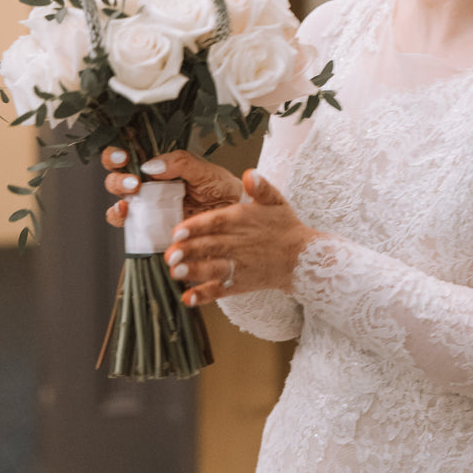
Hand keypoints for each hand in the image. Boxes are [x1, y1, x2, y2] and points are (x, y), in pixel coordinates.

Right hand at [101, 148, 242, 228]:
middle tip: (133, 181)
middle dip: (116, 176)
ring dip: (118, 196)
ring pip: (118, 200)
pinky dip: (120, 218)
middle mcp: (147, 186)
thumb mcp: (205, 170)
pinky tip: (128, 213)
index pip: (129, 155)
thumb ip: (180, 163)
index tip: (124, 155)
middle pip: (115, 177)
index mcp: (158, 167)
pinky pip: (127, 225)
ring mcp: (146, 208)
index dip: (117, 154)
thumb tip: (150, 164)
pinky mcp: (149, 229)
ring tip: (131, 196)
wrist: (234, 218)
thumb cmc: (220, 189)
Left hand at [165, 168, 317, 305]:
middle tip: (170, 254)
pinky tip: (188, 298)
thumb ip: (261, 187)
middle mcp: (239, 244)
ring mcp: (239, 266)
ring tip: (176, 272)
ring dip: (195, 271)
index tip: (178, 230)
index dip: (196, 226)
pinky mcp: (239, 283)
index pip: (216, 222)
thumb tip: (250, 174)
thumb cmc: (285, 227)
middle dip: (190, 250)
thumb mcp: (276, 201)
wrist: (302, 259)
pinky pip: (220, 291)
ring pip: (214, 269)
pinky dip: (204, 296)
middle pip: (211, 246)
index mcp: (243, 221)